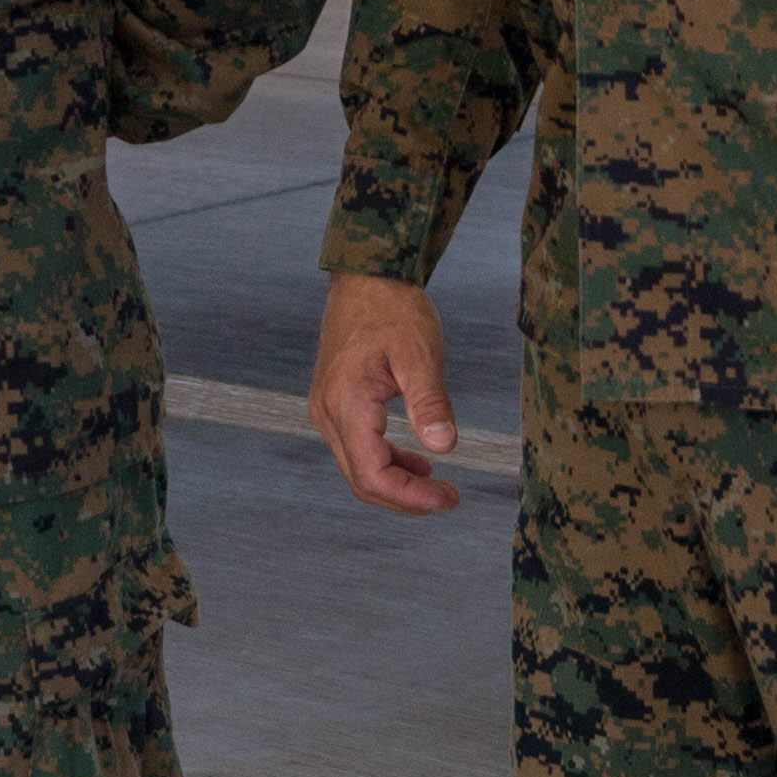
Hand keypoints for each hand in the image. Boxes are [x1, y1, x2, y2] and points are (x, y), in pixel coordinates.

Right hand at [309, 273, 467, 514]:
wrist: (366, 278)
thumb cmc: (393, 309)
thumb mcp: (420, 354)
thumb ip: (430, 402)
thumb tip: (444, 446)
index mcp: (347, 404)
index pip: (372, 475)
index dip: (411, 497)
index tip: (448, 497)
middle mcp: (328, 412)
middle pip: (362, 481)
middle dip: (406, 498)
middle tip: (448, 497)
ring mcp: (327, 408)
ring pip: (357, 468)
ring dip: (396, 483)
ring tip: (437, 483)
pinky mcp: (334, 403)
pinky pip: (356, 448)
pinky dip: (385, 462)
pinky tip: (415, 460)